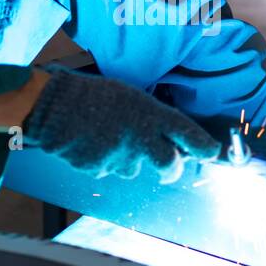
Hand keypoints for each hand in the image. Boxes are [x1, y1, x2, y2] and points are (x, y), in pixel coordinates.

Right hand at [25, 69, 219, 182]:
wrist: (55, 107)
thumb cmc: (93, 96)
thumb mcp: (130, 96)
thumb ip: (150, 117)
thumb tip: (166, 135)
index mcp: (150, 114)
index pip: (188, 134)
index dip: (203, 146)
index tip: (211, 152)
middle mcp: (141, 138)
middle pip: (170, 165)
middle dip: (172, 169)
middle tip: (169, 167)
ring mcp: (121, 157)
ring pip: (134, 168)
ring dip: (127, 159)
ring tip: (108, 138)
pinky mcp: (101, 169)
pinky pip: (108, 169)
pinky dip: (103, 160)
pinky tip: (91, 143)